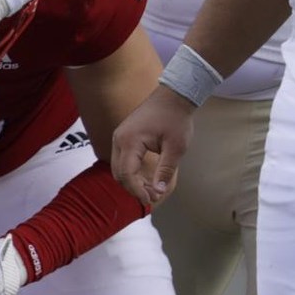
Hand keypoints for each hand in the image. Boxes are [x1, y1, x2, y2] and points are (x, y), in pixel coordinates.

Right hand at [111, 85, 195, 206]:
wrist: (174, 95)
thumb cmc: (176, 118)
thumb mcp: (176, 147)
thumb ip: (165, 170)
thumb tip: (159, 191)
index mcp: (130, 141)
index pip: (127, 174)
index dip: (137, 190)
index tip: (151, 199)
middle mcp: (119, 139)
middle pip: (118, 173)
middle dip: (133, 188)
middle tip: (152, 196)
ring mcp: (118, 137)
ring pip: (118, 168)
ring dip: (131, 181)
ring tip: (150, 188)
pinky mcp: (123, 136)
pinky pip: (121, 159)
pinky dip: (130, 171)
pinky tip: (144, 176)